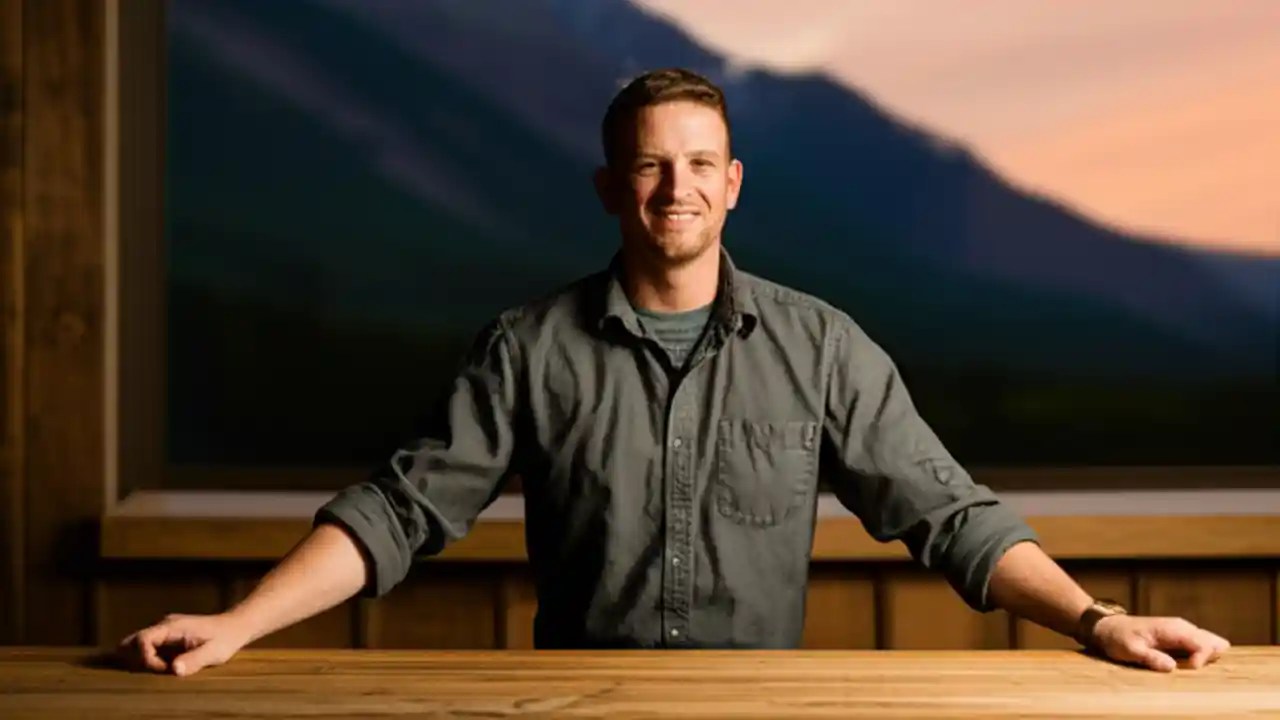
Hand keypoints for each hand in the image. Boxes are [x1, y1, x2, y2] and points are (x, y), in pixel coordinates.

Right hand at [117, 612, 252, 675]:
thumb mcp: (213, 652)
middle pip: (134, 642)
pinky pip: (150, 650)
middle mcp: (164, 626)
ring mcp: (164, 631)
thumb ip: (194, 660)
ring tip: (169, 668)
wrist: (235, 627)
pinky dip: (154, 661)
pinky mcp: (167, 638)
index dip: (147, 658)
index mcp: (172, 626)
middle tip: (163, 670)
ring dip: (149, 662)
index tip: (167, 669)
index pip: (142, 640)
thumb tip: (174, 670)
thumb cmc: (226, 639)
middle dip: (142, 660)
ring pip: (139, 647)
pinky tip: (171, 666)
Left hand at [1091, 615, 1229, 671]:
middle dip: (1210, 659)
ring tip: (1193, 669)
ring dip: (1208, 658)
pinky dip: (1202, 657)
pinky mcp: (1180, 638)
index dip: (1202, 659)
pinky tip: (1192, 666)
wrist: (1109, 627)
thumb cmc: (1118, 637)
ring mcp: (1183, 631)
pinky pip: (1201, 646)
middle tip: (1194, 670)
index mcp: (1173, 629)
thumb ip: (1151, 657)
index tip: (1190, 669)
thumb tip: (1172, 667)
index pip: (1203, 643)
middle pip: (1214, 643)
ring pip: (1211, 644)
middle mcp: (1182, 627)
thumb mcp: (1130, 649)